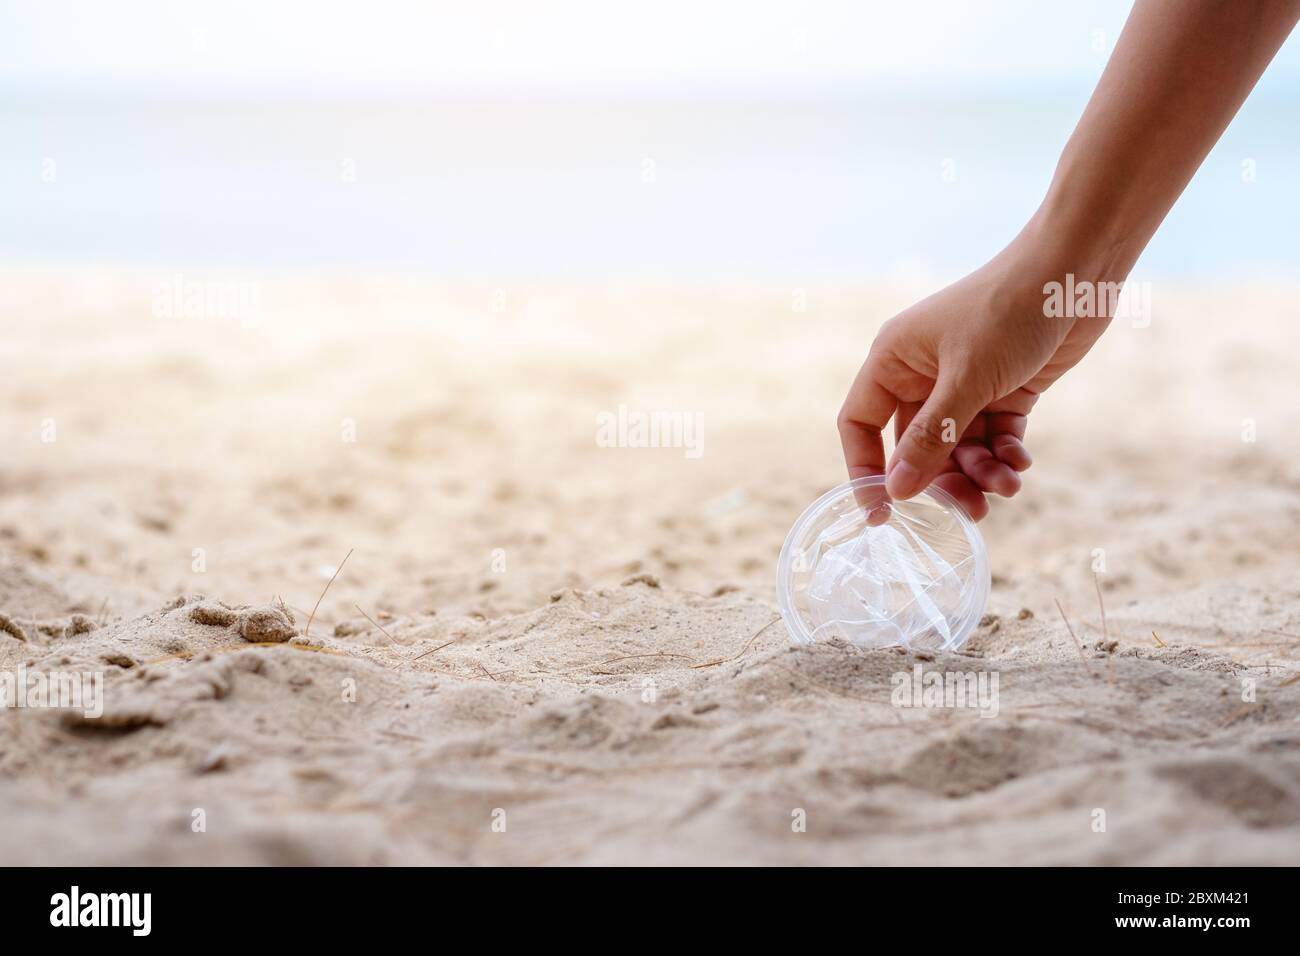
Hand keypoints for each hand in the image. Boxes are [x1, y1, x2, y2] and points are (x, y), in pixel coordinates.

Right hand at [838, 231, 1112, 519]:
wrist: (1077, 270)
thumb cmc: (1010, 310)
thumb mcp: (967, 379)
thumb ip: (932, 437)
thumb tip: (896, 491)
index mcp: (894, 360)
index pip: (861, 424)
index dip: (866, 469)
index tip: (882, 513)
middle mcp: (922, 373)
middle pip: (916, 446)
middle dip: (942, 479)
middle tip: (968, 511)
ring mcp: (964, 382)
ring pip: (958, 447)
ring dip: (980, 472)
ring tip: (1008, 486)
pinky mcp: (1004, 388)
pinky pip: (993, 436)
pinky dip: (1004, 454)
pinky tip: (1020, 463)